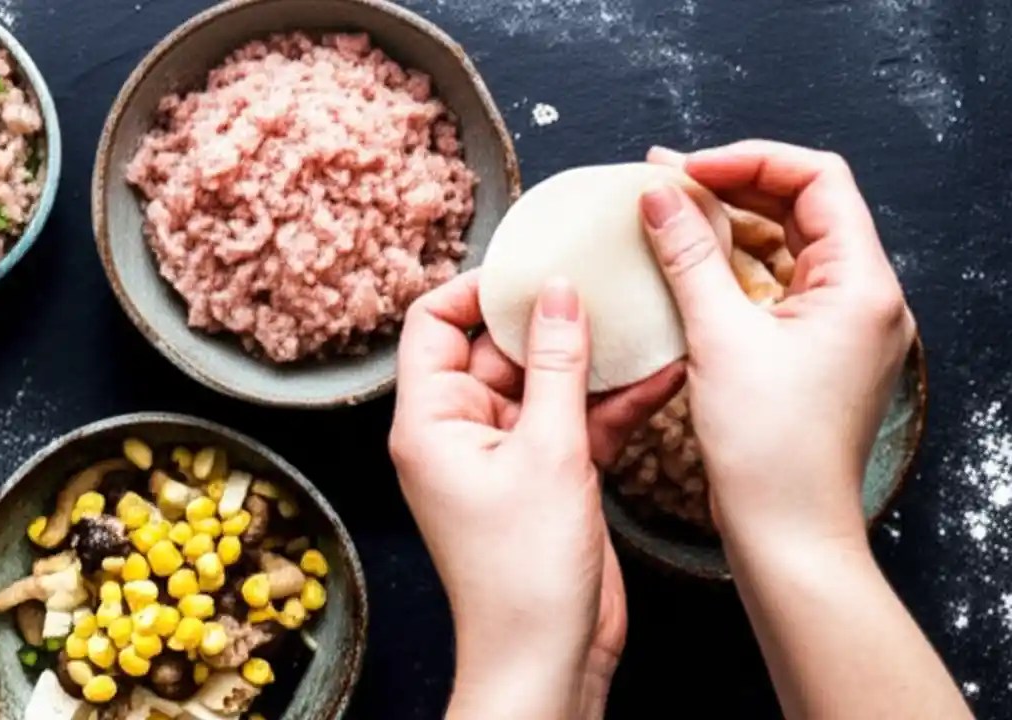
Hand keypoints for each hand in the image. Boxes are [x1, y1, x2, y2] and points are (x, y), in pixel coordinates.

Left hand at [389, 271, 682, 718]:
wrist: (548, 659)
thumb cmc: (524, 573)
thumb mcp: (547, 452)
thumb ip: (557, 366)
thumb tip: (558, 293)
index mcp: (430, 421)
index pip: (433, 324)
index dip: (476, 289)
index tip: (529, 266)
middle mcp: (460, 432)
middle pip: (497, 349)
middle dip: (549, 318)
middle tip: (601, 278)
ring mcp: (505, 454)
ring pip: (546, 383)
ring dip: (591, 358)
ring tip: (641, 315)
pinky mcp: (547, 477)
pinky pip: (575, 421)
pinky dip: (611, 401)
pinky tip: (660, 371)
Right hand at [642, 141, 915, 554]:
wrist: (787, 533)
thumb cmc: (768, 450)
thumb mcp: (719, 337)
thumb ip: (688, 255)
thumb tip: (659, 194)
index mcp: (861, 284)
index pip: (816, 180)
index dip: (748, 161)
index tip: (686, 169)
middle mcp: (864, 299)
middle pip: (801, 209)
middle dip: (731, 188)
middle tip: (663, 183)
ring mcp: (843, 327)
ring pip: (786, 249)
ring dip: (728, 229)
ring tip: (666, 218)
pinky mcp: (816, 352)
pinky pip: (776, 290)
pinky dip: (733, 271)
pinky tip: (685, 268)